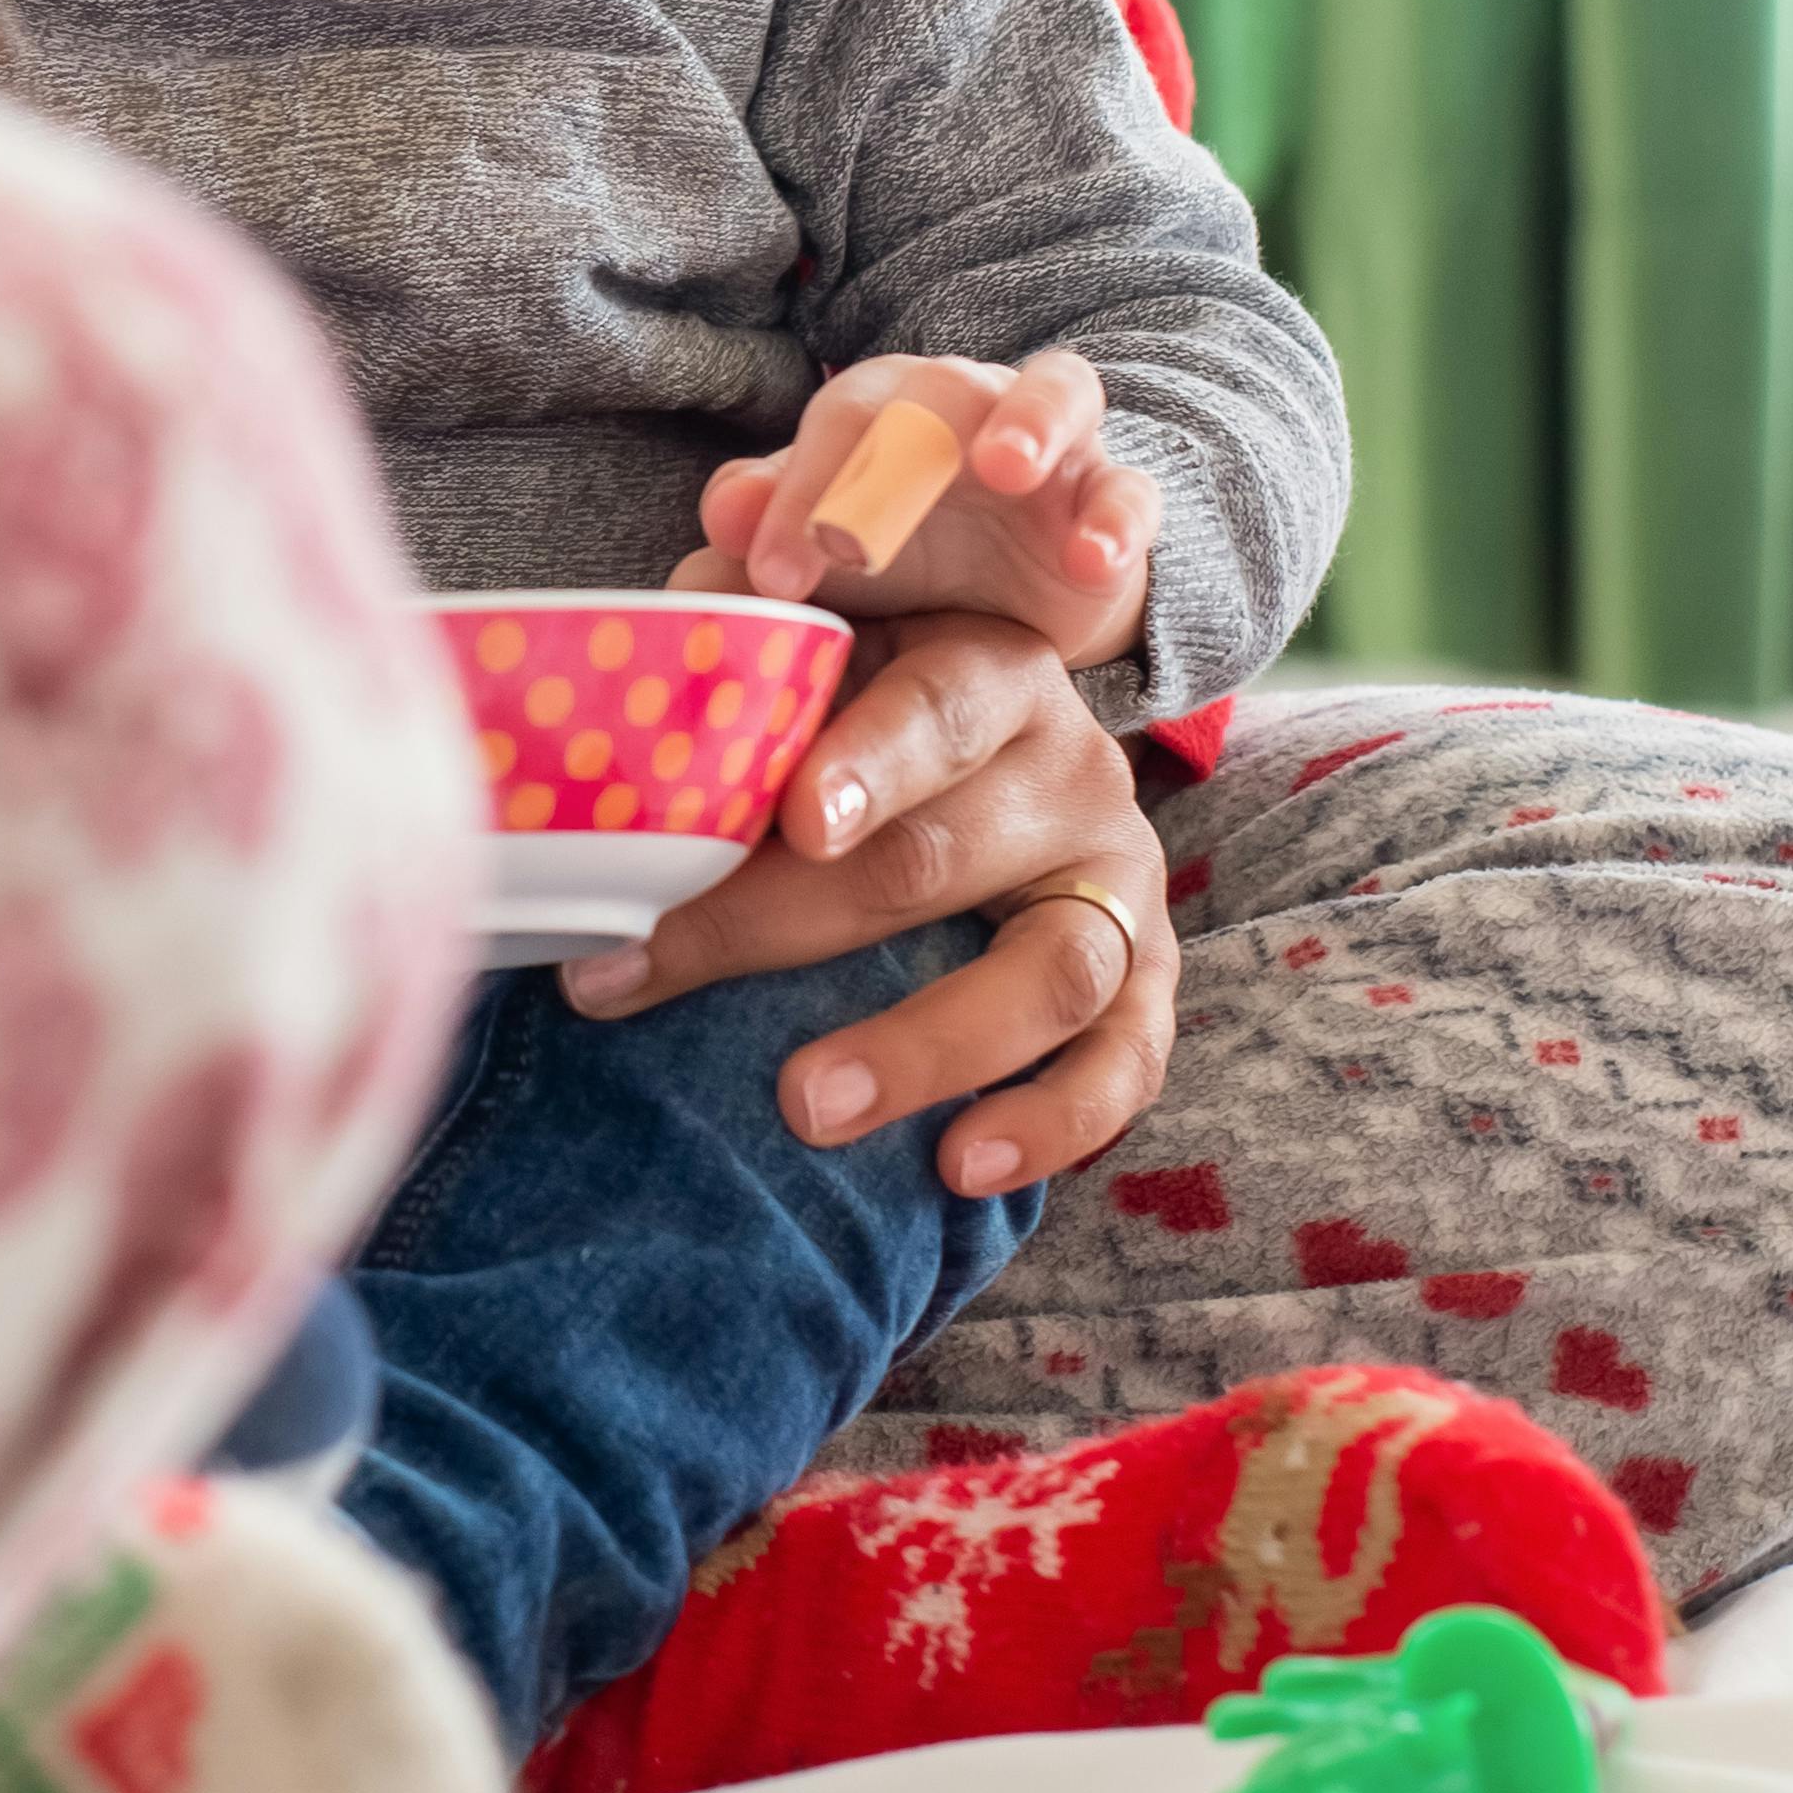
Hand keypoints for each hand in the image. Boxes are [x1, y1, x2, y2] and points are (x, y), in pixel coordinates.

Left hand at [558, 612, 1175, 1198]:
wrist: (1006, 740)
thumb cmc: (869, 693)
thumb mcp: (818, 634)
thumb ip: (743, 627)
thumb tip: (647, 651)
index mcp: (990, 668)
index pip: (932, 709)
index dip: (867, 763)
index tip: (794, 822)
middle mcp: (1072, 769)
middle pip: (941, 858)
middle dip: (790, 925)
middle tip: (665, 975)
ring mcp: (1120, 879)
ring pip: (1052, 972)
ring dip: (926, 1048)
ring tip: (809, 1108)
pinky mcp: (1146, 975)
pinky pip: (1125, 1060)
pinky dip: (1055, 1122)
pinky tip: (961, 1165)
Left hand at [688, 349, 1157, 671]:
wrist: (1012, 602)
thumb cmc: (901, 551)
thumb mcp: (831, 544)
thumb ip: (773, 519)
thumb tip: (724, 516)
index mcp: (886, 406)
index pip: (835, 425)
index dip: (799, 493)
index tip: (774, 578)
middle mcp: (969, 403)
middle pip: (935, 393)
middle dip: (896, 454)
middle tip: (856, 532)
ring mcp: (1054, 443)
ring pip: (1055, 395)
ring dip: (1030, 421)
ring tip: (1005, 466)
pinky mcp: (1113, 496)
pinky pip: (1128, 490)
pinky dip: (1115, 517)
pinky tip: (1093, 558)